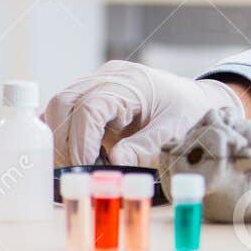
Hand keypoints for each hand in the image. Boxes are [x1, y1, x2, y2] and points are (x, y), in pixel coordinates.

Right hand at [40, 61, 245, 168]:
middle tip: (77, 172)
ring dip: (60, 142)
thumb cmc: (187, 112)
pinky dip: (62, 138)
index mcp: (130, 82)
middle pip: (63, 104)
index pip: (89, 107)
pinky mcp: (88, 99)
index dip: (81, 142)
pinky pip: (62, 116)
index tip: (85, 168)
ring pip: (56, 110)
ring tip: (82, 166)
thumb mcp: (176, 130)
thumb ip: (147, 146)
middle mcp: (106, 78)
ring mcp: (94, 85)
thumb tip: (116, 161)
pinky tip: (78, 158)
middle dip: (63, 143)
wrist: (195, 99)